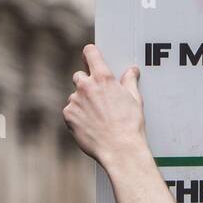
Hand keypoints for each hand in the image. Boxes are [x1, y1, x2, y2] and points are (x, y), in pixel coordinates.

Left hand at [62, 44, 147, 168]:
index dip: (90, 54)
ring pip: (75, 96)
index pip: (91, 53)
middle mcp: (86, 86)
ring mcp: (75, 100)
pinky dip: (77, 116)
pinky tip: (90, 125)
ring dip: (82, 102)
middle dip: (87, 83)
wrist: (119, 148)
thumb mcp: (135, 100)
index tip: (90, 56)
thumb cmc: (130, 125)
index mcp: (104, 78)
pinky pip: (70, 111)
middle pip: (79, 75)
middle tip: (98, 96)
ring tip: (97, 117)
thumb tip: (131, 71)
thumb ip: (130, 82)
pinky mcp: (68, 115)